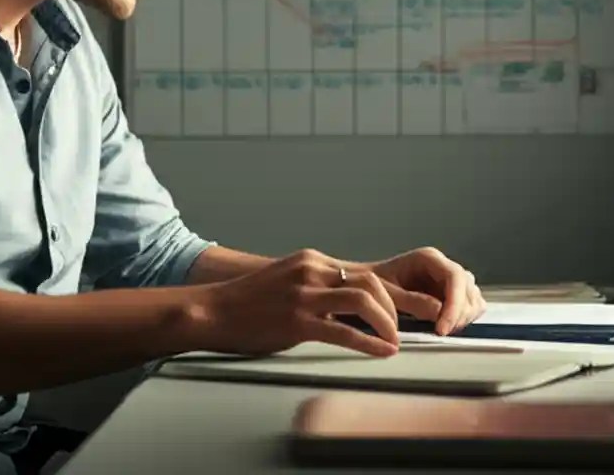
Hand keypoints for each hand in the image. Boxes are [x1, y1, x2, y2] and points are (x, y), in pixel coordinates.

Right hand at [196, 249, 400, 357]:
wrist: (212, 310)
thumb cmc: (247, 303)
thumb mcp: (288, 282)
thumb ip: (316, 288)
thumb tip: (346, 307)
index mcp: (312, 262)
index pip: (363, 273)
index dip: (388, 294)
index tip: (401, 311)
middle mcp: (311, 272)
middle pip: (371, 282)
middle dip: (394, 307)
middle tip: (400, 328)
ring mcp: (304, 295)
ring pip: (363, 300)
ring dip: (386, 323)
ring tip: (393, 340)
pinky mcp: (297, 320)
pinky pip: (344, 331)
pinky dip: (370, 343)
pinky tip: (381, 351)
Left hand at [368, 247, 485, 335]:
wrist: (366, 288)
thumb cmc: (372, 286)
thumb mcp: (386, 293)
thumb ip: (411, 301)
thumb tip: (437, 311)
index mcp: (428, 258)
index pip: (455, 277)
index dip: (454, 304)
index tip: (443, 328)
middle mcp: (442, 266)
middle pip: (467, 288)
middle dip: (458, 314)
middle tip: (439, 332)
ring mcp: (449, 281)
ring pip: (472, 298)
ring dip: (462, 317)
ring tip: (440, 329)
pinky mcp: (451, 295)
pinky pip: (469, 306)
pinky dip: (463, 318)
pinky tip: (445, 326)